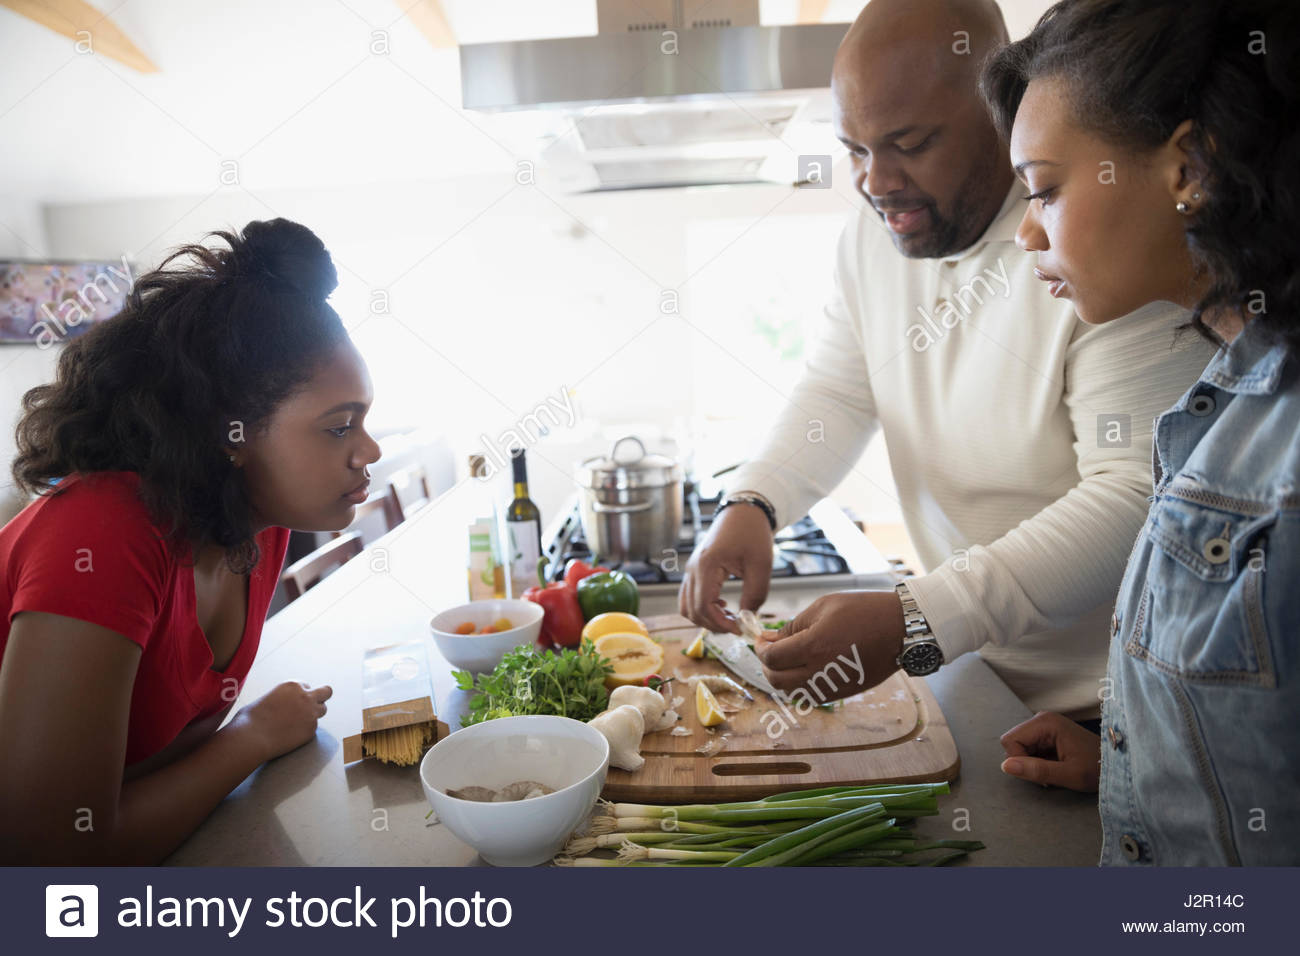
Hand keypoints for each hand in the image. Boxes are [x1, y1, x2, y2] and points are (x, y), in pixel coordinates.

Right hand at [234, 681, 332, 761]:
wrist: (251, 738)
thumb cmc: (251, 719)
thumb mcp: (266, 698)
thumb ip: (280, 698)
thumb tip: (281, 704)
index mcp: (292, 685)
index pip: (307, 686)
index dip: (301, 694)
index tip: (296, 702)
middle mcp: (306, 697)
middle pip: (326, 692)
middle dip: (321, 697)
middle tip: (313, 705)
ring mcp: (311, 714)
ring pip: (322, 710)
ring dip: (314, 714)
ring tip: (298, 722)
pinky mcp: (311, 730)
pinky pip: (313, 728)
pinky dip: (305, 731)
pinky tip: (291, 735)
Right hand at [679, 502, 773, 633]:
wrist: (744, 512)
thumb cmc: (753, 534)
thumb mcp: (761, 565)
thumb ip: (755, 595)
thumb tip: (747, 619)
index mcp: (707, 565)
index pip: (703, 605)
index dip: (720, 623)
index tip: (739, 628)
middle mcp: (693, 568)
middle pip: (692, 610)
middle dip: (714, 624)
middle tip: (737, 625)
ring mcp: (690, 569)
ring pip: (686, 606)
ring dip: (705, 618)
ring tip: (729, 616)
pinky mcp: (694, 570)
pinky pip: (688, 597)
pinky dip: (701, 608)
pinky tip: (722, 604)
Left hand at [754, 590, 904, 700]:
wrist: (899, 629)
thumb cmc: (863, 611)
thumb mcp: (822, 607)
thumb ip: (792, 627)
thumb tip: (769, 640)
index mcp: (813, 647)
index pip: (771, 658)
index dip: (760, 649)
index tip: (761, 639)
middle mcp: (820, 672)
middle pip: (776, 680)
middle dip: (767, 665)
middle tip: (770, 649)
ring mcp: (832, 686)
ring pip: (791, 693)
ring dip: (783, 677)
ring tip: (788, 659)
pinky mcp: (843, 693)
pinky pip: (810, 697)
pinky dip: (800, 686)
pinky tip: (805, 668)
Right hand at [1000, 712, 1100, 791]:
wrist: (1117, 765)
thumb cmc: (1097, 768)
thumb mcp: (1069, 774)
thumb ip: (1037, 770)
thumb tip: (1005, 766)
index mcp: (1046, 722)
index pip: (1010, 741)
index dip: (1019, 761)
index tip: (1040, 774)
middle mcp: (1042, 719)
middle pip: (1014, 743)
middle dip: (1025, 762)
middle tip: (1049, 773)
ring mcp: (1045, 725)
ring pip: (1020, 747)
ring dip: (1032, 763)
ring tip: (1054, 769)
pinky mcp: (1048, 734)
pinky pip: (1030, 748)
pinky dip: (1037, 761)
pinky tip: (1055, 766)